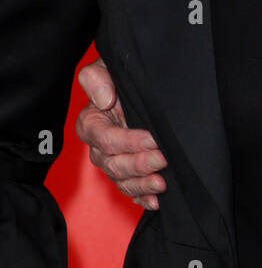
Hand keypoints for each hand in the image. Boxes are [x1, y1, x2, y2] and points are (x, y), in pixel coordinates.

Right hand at [75, 59, 166, 209]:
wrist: (139, 89)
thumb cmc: (120, 77)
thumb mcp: (106, 67)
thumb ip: (96, 78)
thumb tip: (104, 99)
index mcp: (92, 123)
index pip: (105, 138)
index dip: (127, 141)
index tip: (151, 138)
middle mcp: (100, 147)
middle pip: (114, 164)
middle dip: (139, 164)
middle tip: (162, 158)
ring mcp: (113, 162)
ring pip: (122, 181)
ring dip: (142, 184)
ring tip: (162, 183)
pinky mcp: (127, 173)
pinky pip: (131, 191)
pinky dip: (143, 198)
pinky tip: (157, 200)